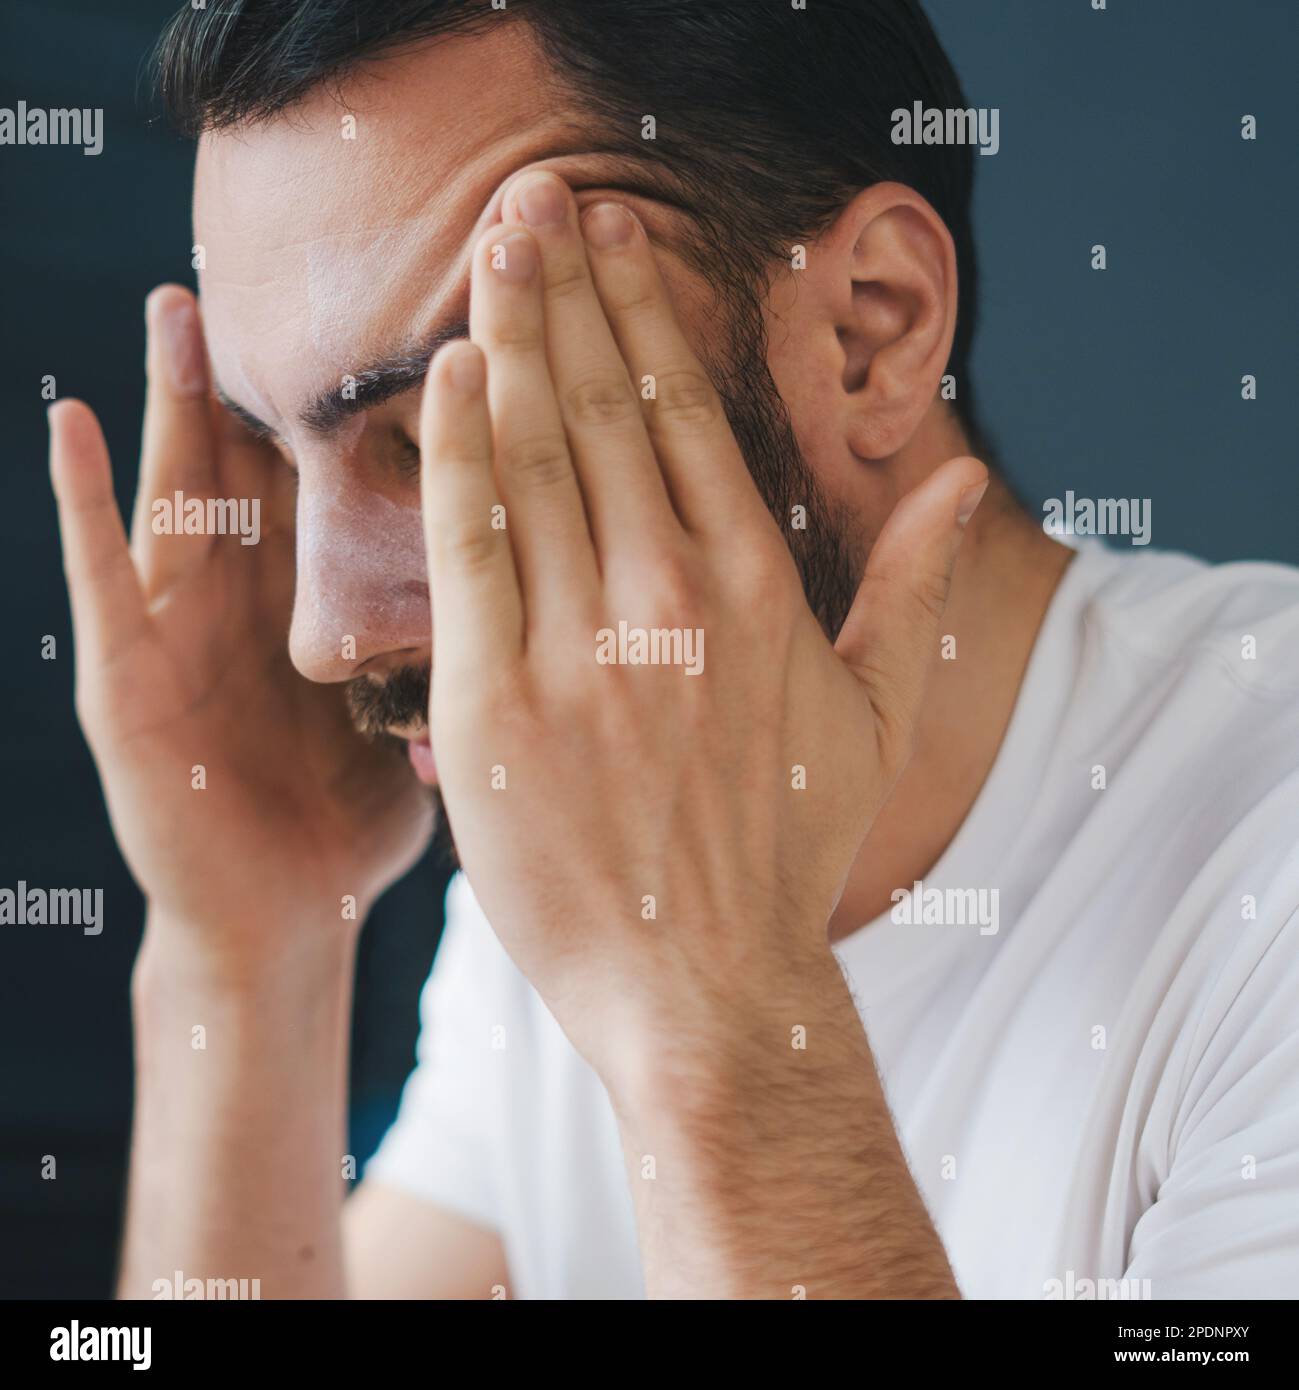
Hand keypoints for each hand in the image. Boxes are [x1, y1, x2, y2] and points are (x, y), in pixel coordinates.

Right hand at [49, 286, 430, 964]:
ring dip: (177, 397)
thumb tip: (589, 588)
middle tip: (308, 278)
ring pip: (188, 493)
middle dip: (303, 367)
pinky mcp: (126, 687)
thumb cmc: (361, 815)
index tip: (454, 315)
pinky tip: (71, 425)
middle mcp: (265, 592)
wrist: (284, 917)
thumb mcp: (435, 708)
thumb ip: (482, 636)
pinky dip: (80, 505)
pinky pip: (102, 584)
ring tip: (180, 304)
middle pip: (286, 457)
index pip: (370, 468)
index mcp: (340, 589)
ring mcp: (191, 631)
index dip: (403, 392)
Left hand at [418, 174, 985, 1088]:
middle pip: (606, 406)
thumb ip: (912, 589)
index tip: (618, 240)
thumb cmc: (788, 856)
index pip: (688, 413)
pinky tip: (449, 374)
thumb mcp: (875, 720)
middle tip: (538, 204)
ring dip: (511, 339)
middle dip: (570, 291)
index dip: (646, 313)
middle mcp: (672, 596)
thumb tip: (966, 484)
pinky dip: (456, 451)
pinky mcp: (497, 700)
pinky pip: (470, 545)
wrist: (708, 990)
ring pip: (534, 455)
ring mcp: (580, 645)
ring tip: (493, 253)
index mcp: (757, 589)